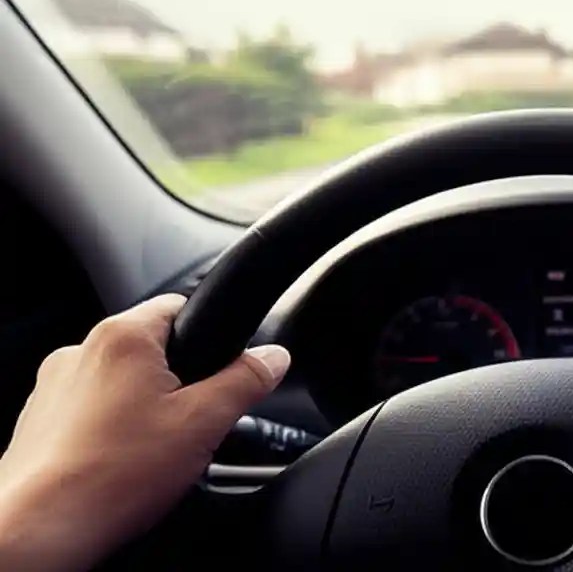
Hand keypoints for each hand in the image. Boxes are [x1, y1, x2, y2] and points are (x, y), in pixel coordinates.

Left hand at [0, 295, 290, 571]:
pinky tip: (122, 464)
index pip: (180, 304)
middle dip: (178, 382)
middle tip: (192, 424)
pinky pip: (90, 412)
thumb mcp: (204, 423)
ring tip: (154, 452)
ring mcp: (53, 387)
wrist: (44, 528)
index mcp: (123, 338)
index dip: (211, 336)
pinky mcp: (39, 421)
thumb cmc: (114, 475)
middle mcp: (80, 352)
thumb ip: (245, 382)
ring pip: (120, 383)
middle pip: (151, 349)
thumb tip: (272, 359)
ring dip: (142, 408)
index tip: (222, 370)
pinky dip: (110, 431)